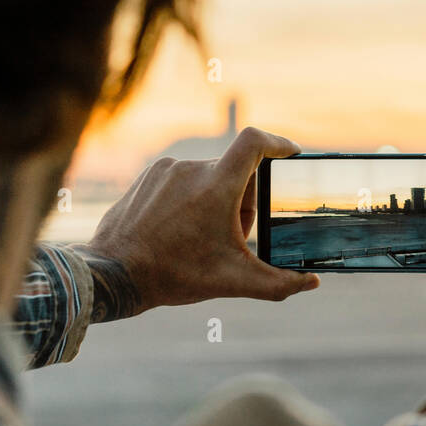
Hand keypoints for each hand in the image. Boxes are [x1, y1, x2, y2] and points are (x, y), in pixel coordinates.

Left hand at [72, 127, 319, 320]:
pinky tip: (178, 229)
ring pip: (208, 177)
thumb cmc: (174, 275)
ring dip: (215, 201)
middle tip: (230, 236)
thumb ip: (278, 283)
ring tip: (200, 237)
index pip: (255, 142)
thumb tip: (312, 283)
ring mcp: (166, 170)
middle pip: (235, 173)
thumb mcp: (232, 282)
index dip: (278, 142)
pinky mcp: (148, 176)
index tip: (290, 152)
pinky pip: (182, 179)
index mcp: (216, 186)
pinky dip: (189, 199)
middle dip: (241, 201)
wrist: (112, 274)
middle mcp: (191, 168)